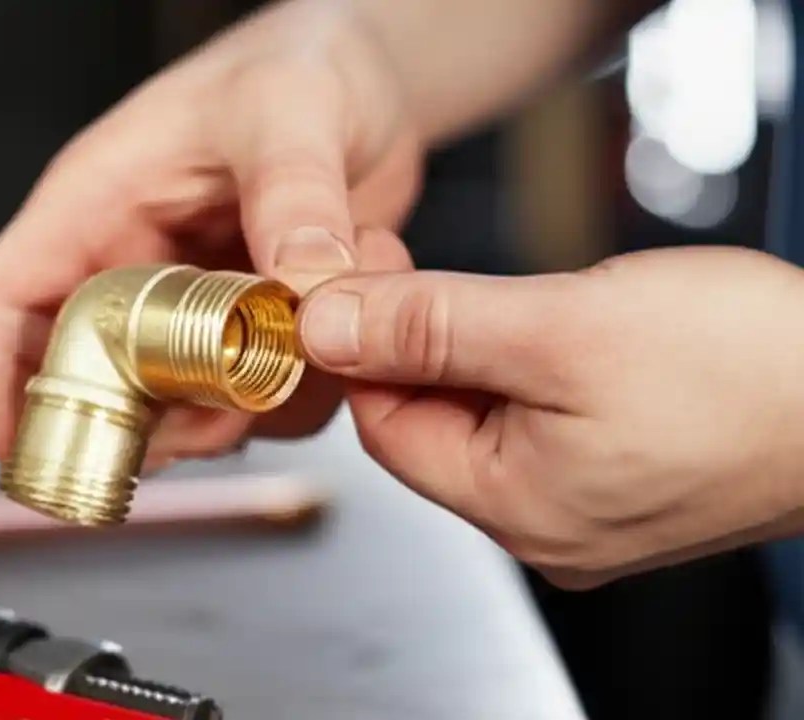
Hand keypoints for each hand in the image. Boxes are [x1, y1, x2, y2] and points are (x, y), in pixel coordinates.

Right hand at [0, 0, 422, 467]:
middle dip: (130, 428)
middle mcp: (124, 267)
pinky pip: (246, 403)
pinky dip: (285, 403)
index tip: (26, 450)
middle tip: (204, 432)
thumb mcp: (291, 109)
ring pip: (165, 410)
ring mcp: (181, 309)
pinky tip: (329, 353)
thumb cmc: (298, 63)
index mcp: (90, 208)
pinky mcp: (239, 333)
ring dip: (222, 419)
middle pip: (73, 385)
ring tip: (285, 380)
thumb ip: (295, 194)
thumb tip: (301, 286)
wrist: (366, 79)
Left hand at [297, 246, 803, 587]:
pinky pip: (541, 423)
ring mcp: (587, 511)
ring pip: (486, 419)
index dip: (361, 345)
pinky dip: (525, 370)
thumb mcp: (560, 328)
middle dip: (415, 342)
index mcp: (516, 509)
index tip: (354, 278)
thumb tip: (327, 324)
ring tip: (498, 292)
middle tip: (411, 265)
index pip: (385, 425)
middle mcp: (545, 528)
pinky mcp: (626, 482)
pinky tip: (549, 328)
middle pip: (431, 424)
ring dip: (470, 350)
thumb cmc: (747, 370)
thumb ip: (431, 327)